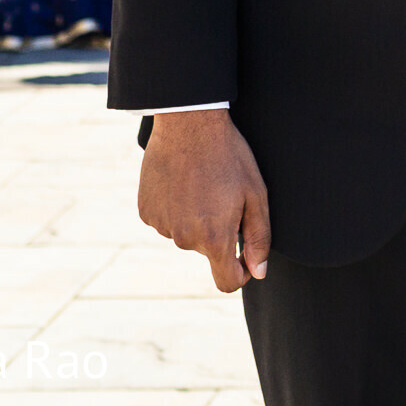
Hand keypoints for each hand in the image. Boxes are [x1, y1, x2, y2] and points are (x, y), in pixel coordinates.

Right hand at [137, 108, 270, 292]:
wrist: (188, 124)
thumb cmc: (229, 157)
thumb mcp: (256, 194)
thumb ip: (258, 238)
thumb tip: (257, 272)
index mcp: (214, 238)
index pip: (227, 282)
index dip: (240, 274)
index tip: (246, 259)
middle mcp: (184, 239)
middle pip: (208, 251)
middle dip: (221, 232)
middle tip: (226, 195)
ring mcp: (162, 226)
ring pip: (187, 235)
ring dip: (197, 219)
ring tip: (204, 184)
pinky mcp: (146, 212)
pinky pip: (168, 221)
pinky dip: (177, 208)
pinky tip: (183, 183)